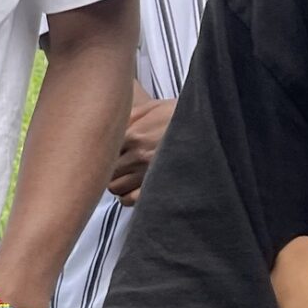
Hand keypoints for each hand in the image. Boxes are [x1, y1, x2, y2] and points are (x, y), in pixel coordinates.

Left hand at [109, 90, 175, 204]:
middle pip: (105, 170)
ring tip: (126, 176)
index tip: (109, 152)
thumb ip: (128, 115)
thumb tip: (107, 121)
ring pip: (114, 187)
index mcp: (132, 134)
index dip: (103, 153)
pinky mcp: (156, 187)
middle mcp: (137, 155)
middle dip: (108, 169)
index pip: (101, 151)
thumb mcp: (152, 107)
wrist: (206, 128)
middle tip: (118, 165)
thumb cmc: (178, 116)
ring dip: (117, 182)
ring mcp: (147, 174)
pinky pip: (129, 200)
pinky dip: (127, 196)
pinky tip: (133, 187)